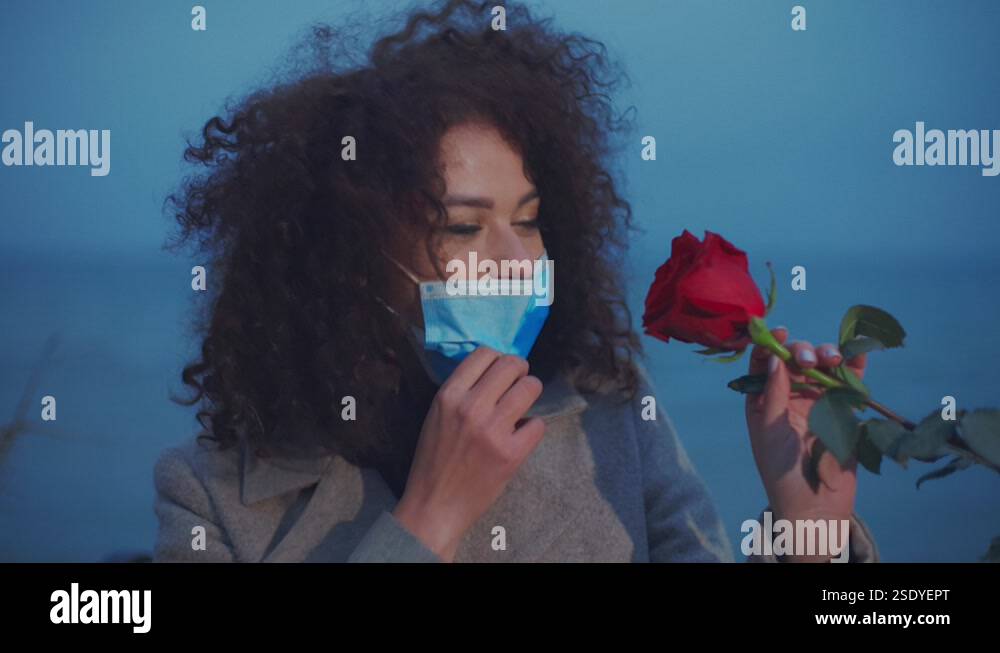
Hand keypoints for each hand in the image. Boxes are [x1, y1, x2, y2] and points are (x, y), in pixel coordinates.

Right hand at [392, 347, 545, 561]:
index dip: (499, 359)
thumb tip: (494, 372)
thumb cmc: (434, 460)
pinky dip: (533, 428)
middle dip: (520, 371)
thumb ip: (461, 392)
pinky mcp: (512, 453)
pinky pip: (538, 424)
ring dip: (531, 393)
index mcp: (449, 395)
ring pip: (531, 388)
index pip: (485, 353)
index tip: (502, 371)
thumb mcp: (436, 415)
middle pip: (512, 365)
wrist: (434, 506)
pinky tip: (521, 436)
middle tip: (519, 383)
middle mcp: (471, 407)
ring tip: (524, 405)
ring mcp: (493, 430)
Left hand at [744, 327, 867, 561]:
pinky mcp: (843, 410)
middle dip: (803, 351)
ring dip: (827, 355)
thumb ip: (773, 394)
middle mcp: (789, 395)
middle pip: (796, 360)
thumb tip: (776, 359)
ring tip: (833, 358)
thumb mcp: (769, 431)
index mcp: (763, 398)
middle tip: (810, 360)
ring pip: (823, 366)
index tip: (781, 333)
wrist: (814, 505)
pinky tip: (858, 352)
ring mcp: (817, 401)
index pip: (764, 363)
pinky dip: (854, 366)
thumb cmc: (781, 471)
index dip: (771, 344)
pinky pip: (849, 383)